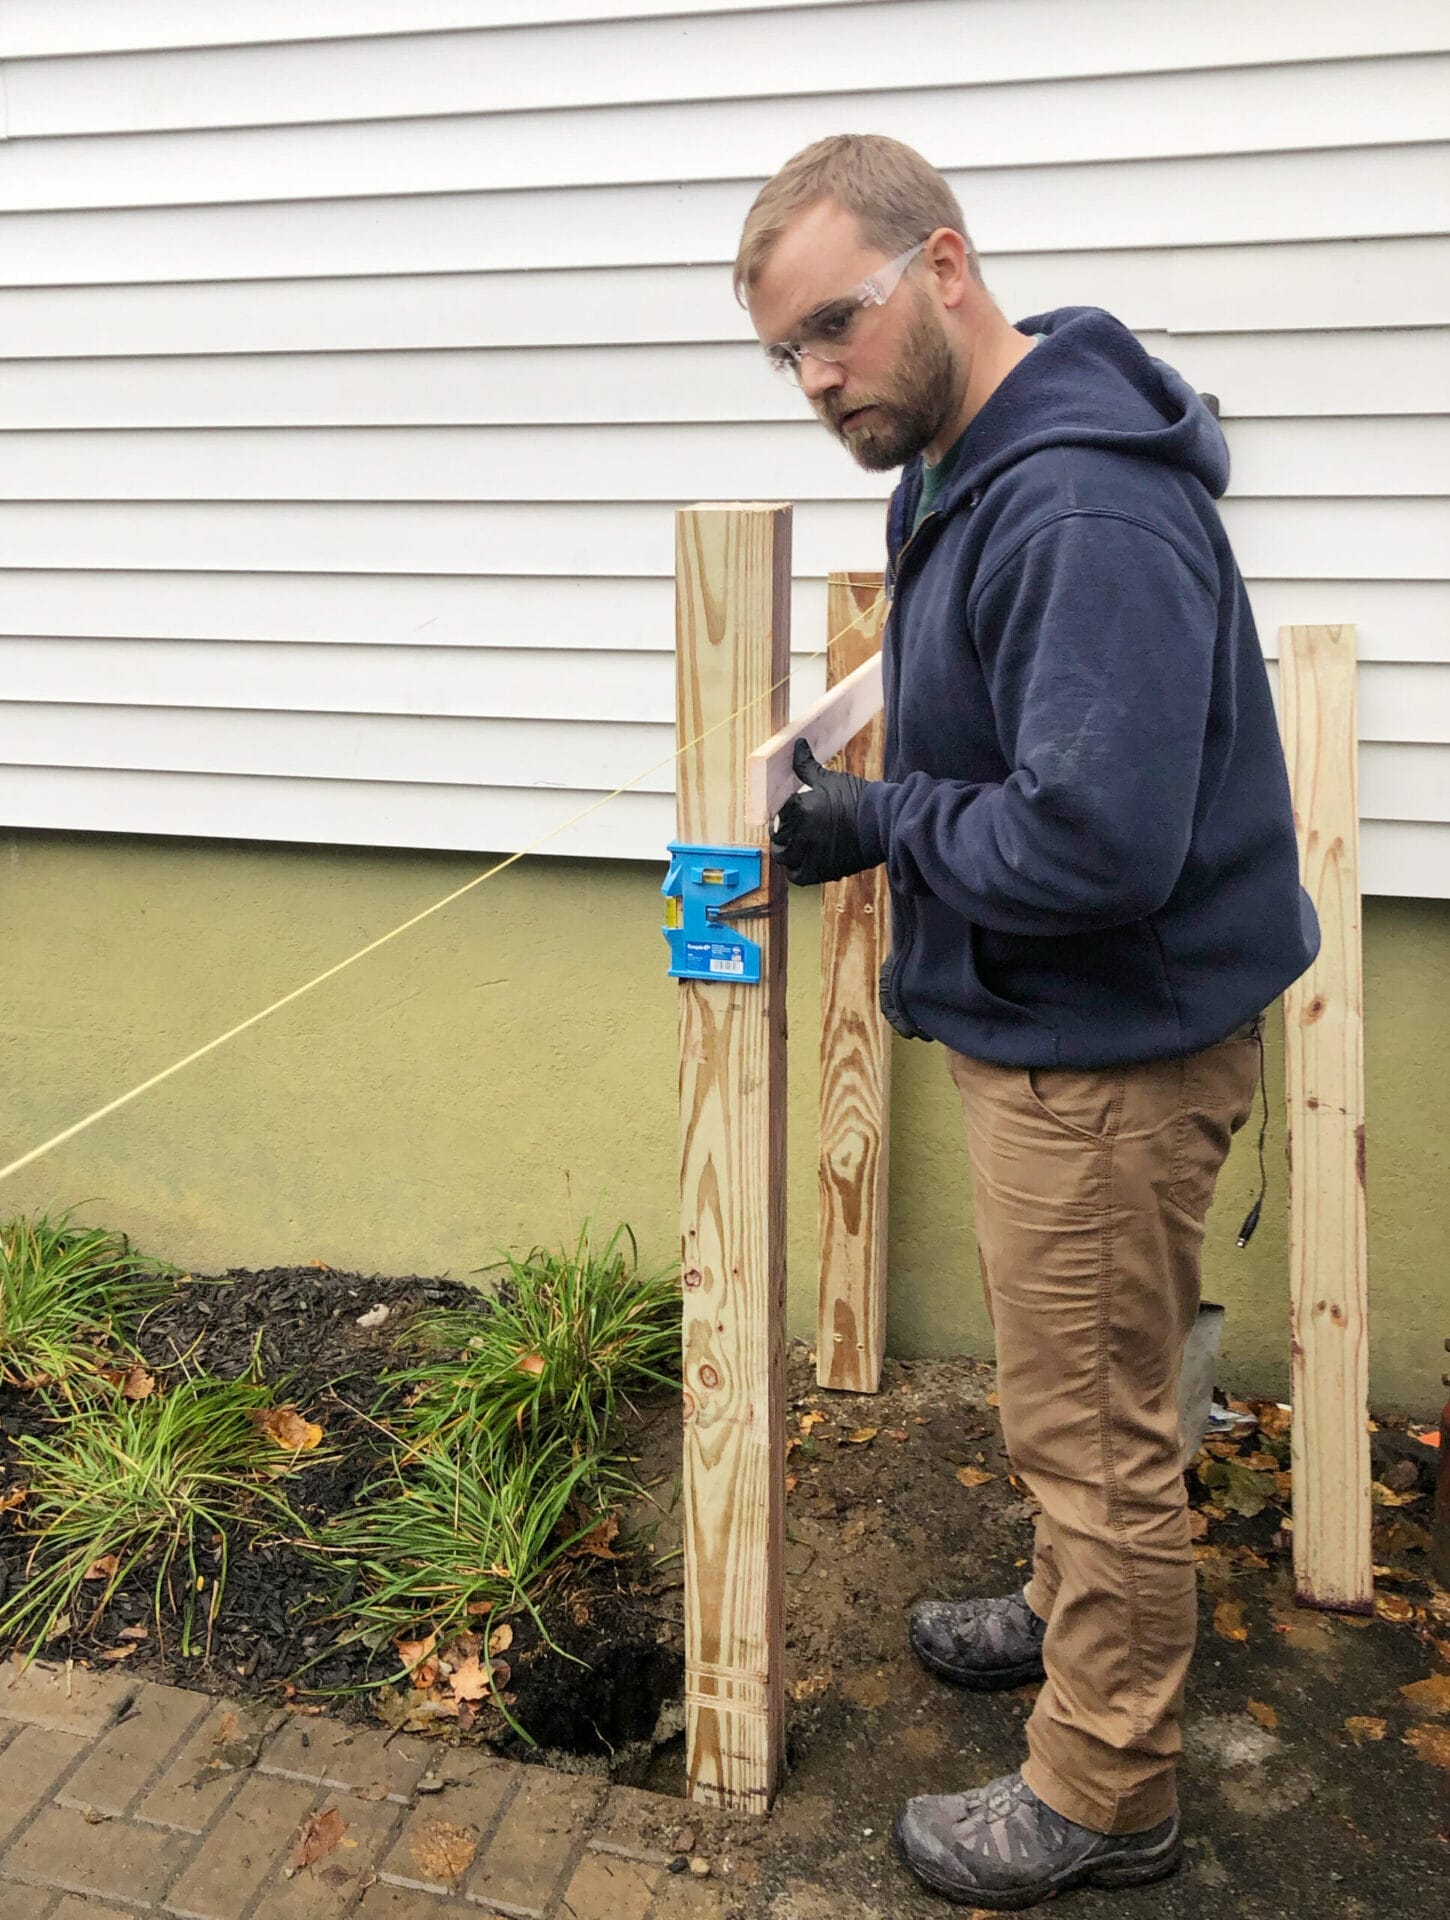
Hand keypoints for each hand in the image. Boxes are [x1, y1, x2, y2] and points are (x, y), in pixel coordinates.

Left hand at [770, 738, 869, 885]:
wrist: (883, 822)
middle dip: (783, 832)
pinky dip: (797, 870)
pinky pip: (797, 875)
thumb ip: (806, 766)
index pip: (777, 813)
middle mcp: (799, 833)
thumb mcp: (830, 779)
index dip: (783, 814)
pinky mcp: (820, 871)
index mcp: (798, 809)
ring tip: (798, 845)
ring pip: (784, 857)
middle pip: (777, 836)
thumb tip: (798, 745)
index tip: (790, 813)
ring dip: (787, 851)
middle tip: (794, 829)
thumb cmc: (858, 798)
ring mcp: (808, 854)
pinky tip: (806, 860)